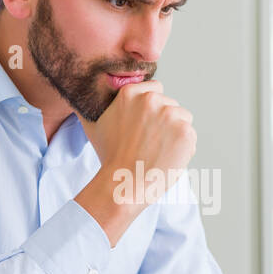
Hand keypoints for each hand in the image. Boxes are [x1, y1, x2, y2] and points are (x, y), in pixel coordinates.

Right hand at [77, 80, 195, 202]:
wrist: (124, 184)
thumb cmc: (110, 158)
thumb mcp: (94, 126)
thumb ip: (94, 106)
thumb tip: (81, 96)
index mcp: (130, 93)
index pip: (156, 89)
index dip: (153, 110)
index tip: (146, 126)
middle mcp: (151, 99)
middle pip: (171, 105)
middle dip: (165, 123)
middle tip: (148, 144)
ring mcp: (170, 114)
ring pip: (183, 119)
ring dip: (176, 134)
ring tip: (158, 152)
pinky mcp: (185, 131)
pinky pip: (191, 137)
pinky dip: (184, 149)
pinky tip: (166, 159)